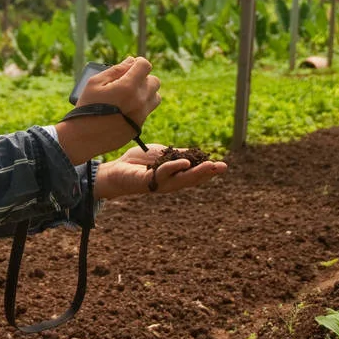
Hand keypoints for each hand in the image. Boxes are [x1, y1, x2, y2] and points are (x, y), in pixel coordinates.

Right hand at [77, 56, 160, 127]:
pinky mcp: (139, 126)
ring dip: (146, 92)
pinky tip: (125, 107)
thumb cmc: (86, 107)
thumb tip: (131, 61)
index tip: (130, 66)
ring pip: (156, 97)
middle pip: (154, 81)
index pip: (145, 66)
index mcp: (127, 86)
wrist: (83, 138)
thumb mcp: (95, 83)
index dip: (138, 62)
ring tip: (130, 94)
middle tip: (128, 80)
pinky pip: (147, 111)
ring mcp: (141, 115)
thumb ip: (116, 70)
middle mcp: (139, 100)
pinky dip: (141, 106)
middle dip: (143, 77)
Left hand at [95, 144, 227, 199]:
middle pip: (191, 179)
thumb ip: (178, 155)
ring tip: (210, 166)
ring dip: (196, 173)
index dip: (208, 171)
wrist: (116, 168)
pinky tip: (184, 163)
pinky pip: (162, 174)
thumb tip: (197, 154)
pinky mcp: (146, 181)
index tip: (223, 166)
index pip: (194, 174)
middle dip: (207, 173)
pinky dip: (173, 168)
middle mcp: (169, 182)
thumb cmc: (139, 162)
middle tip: (222, 167)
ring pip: (180, 179)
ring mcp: (158, 183)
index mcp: (174, 175)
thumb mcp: (163, 154)